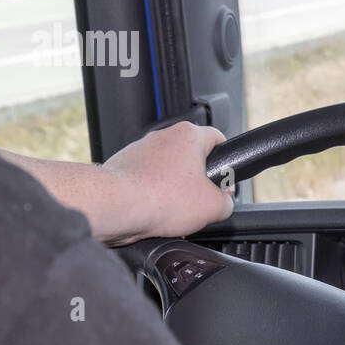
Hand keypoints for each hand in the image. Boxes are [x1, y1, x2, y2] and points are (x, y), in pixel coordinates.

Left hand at [102, 122, 233, 242]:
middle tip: (200, 199)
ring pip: (168, 167)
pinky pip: (146, 177)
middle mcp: (163, 136)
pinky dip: (152, 191)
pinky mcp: (124, 164)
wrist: (117, 206)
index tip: (224, 179)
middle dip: (198, 177)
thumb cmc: (161, 198)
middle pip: (192, 155)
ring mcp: (140, 148)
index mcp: (189, 135)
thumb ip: (227, 202)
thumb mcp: (214, 207)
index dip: (226, 161)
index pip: (218, 138)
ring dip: (173, 185)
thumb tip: (223, 202)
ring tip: (174, 208)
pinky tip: (154, 208)